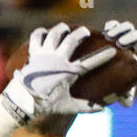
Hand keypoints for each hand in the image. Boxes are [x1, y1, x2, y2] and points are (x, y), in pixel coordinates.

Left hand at [0, 24, 117, 123]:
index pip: (90, 62)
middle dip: (81, 33)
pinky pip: (37, 36)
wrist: (23, 100)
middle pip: (72, 39)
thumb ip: (86, 107)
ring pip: (55, 33)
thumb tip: (104, 108)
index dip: (103, 56)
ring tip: (66, 28)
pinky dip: (41, 32)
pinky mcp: (34, 52)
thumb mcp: (68, 107)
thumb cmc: (47, 104)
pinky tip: (45, 33)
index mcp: (69, 72)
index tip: (112, 50)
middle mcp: (58, 59)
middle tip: (86, 31)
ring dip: (62, 29)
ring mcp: (45, 54)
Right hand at [101, 19, 136, 106]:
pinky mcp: (113, 31)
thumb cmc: (113, 84)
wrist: (101, 72)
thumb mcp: (118, 92)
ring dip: (120, 30)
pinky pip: (114, 25)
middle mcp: (134, 47)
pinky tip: (105, 31)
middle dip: (131, 39)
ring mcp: (124, 37)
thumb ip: (124, 96)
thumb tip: (126, 103)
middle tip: (120, 44)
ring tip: (110, 36)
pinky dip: (111, 26)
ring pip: (128, 28)